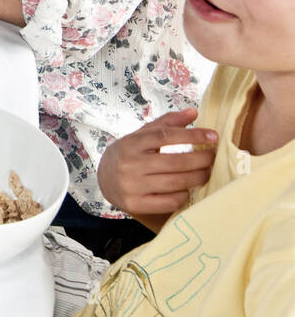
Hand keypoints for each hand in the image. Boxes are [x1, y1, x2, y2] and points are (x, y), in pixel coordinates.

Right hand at [97, 108, 217, 217]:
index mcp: (131, 143)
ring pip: (176, 183)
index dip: (192, 135)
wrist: (103, 179)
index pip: (165, 136)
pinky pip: (170, 202)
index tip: (213, 136)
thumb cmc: (129, 154)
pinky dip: (184, 195)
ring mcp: (132, 186)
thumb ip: (167, 123)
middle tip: (213, 156)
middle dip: (201, 159)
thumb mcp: (141, 135)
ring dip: (198, 177)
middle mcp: (129, 164)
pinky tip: (188, 189)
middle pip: (175, 162)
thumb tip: (193, 112)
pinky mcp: (135, 204)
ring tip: (206, 172)